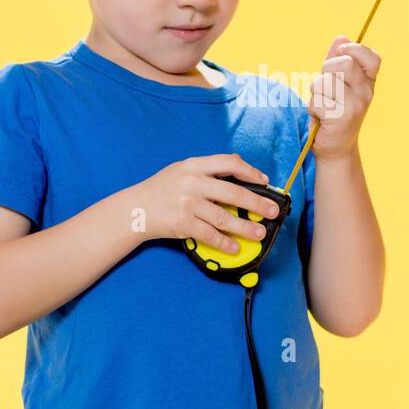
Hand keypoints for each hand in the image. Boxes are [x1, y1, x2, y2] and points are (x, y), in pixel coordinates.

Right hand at [132, 154, 282, 253]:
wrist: (135, 209)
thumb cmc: (161, 189)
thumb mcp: (181, 169)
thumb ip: (207, 167)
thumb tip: (237, 161)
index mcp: (194, 165)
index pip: (229, 163)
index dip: (251, 172)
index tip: (265, 182)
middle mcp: (192, 182)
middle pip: (233, 193)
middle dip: (257, 204)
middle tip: (273, 212)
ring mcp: (188, 204)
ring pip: (225, 218)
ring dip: (245, 227)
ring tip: (259, 233)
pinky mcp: (183, 224)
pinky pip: (210, 235)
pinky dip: (225, 243)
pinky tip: (234, 247)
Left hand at [307, 36, 380, 159]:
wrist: (334, 146)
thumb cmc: (333, 109)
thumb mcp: (336, 80)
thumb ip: (337, 58)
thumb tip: (341, 37)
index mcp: (369, 80)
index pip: (371, 55)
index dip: (352, 50)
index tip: (341, 58)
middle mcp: (367, 92)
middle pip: (344, 63)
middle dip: (326, 71)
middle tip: (326, 87)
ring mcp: (356, 106)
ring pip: (324, 82)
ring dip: (316, 93)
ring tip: (323, 104)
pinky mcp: (342, 119)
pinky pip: (317, 101)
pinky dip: (312, 108)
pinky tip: (320, 117)